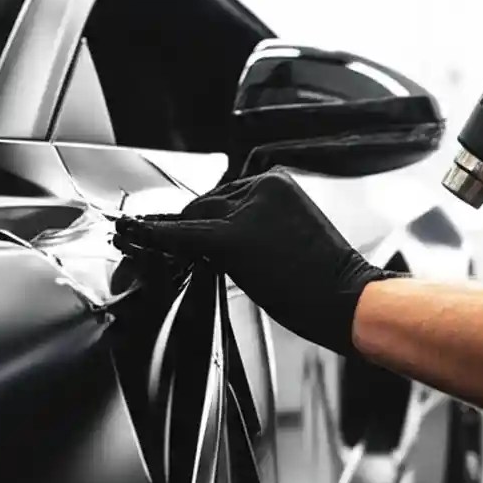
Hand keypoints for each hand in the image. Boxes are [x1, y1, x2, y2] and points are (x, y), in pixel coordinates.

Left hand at [114, 168, 403, 355]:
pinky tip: (134, 233)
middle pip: (205, 205)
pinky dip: (156, 235)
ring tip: (156, 243)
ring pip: (194, 219)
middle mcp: (260, 186)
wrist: (347, 299)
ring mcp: (247, 209)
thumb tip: (211, 235)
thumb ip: (255, 225)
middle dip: (190, 228)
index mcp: (276, 182)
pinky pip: (184, 234)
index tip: (176, 225)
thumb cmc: (325, 278)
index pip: (223, 196)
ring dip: (180, 236)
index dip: (199, 217)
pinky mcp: (233, 236)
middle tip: (164, 242)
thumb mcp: (290, 234)